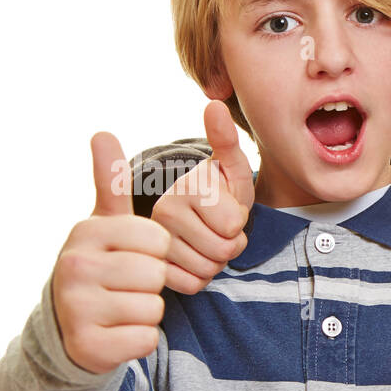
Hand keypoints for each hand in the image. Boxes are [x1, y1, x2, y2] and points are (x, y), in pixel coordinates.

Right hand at [50, 133, 170, 374]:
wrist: (69, 328)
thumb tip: (102, 132)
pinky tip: (117, 333)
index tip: (132, 257)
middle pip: (157, 274)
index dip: (157, 253)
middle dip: (153, 285)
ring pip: (154, 308)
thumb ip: (110, 183)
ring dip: (147, 312)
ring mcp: (77, 307)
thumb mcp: (105, 226)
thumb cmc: (102, 268)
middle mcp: (75, 265)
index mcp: (86, 231)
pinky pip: (146, 338)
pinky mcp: (88, 345)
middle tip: (126, 287)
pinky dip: (140, 339)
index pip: (159, 238)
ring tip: (120, 308)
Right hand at [152, 101, 254, 294]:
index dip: (239, 226)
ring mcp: (152, 244)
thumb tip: (215, 105)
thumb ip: (226, 143)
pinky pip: (192, 286)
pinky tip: (189, 264)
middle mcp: (161, 215)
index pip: (233, 227)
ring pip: (208, 272)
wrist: (182, 228)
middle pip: (223, 251)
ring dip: (215, 264)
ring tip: (203, 245)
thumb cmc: (217, 199)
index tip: (224, 213)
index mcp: (182, 192)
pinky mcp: (151, 269)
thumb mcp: (229, 172)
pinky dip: (198, 280)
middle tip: (215, 232)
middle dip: (229, 246)